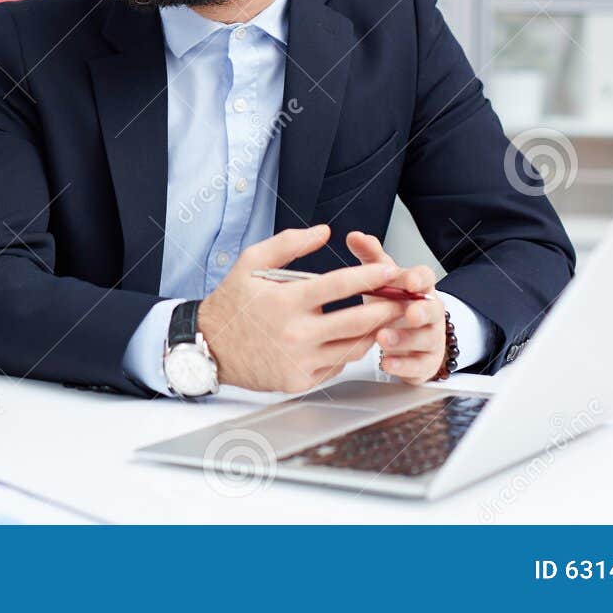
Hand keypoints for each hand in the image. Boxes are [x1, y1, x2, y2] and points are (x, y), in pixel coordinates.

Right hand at [197, 225, 413, 393]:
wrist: (209, 347)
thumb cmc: (232, 303)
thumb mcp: (251, 263)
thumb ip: (289, 244)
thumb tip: (324, 232)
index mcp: (286, 300)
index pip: (340, 286)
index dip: (370, 278)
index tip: (390, 272)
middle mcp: (296, 333)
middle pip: (359, 321)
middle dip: (387, 308)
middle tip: (404, 299)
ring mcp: (300, 360)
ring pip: (354, 347)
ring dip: (374, 332)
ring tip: (384, 317)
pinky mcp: (301, 380)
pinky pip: (338, 365)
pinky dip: (349, 350)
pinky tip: (353, 337)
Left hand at [347, 231, 445, 383]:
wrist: (411, 335)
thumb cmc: (393, 303)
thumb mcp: (384, 278)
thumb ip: (372, 258)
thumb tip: (355, 236)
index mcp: (419, 288)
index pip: (426, 279)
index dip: (419, 279)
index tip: (409, 282)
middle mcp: (430, 313)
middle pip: (433, 310)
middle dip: (421, 312)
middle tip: (409, 313)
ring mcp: (430, 339)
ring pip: (425, 339)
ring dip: (405, 339)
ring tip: (383, 338)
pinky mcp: (424, 363)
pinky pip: (418, 366)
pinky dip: (402, 365)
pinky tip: (386, 363)